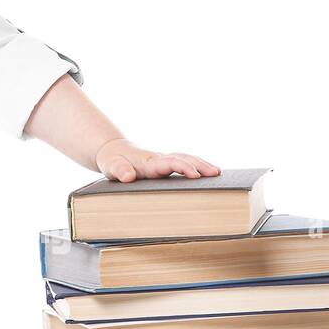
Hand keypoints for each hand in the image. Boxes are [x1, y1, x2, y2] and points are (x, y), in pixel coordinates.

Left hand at [94, 139, 220, 182]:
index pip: (170, 163)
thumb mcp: (111, 167)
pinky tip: (207, 172)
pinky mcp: (165, 164)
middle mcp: (159, 160)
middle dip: (200, 165)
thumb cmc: (113, 162)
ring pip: (186, 159)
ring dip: (202, 164)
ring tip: (217, 172)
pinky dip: (197, 165)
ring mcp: (163, 161)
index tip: (195, 175)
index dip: (183, 168)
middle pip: (183, 158)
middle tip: (216, 173)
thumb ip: (120, 171)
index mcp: (149, 163)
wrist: (113, 152)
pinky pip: (183, 162)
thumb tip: (129, 177)